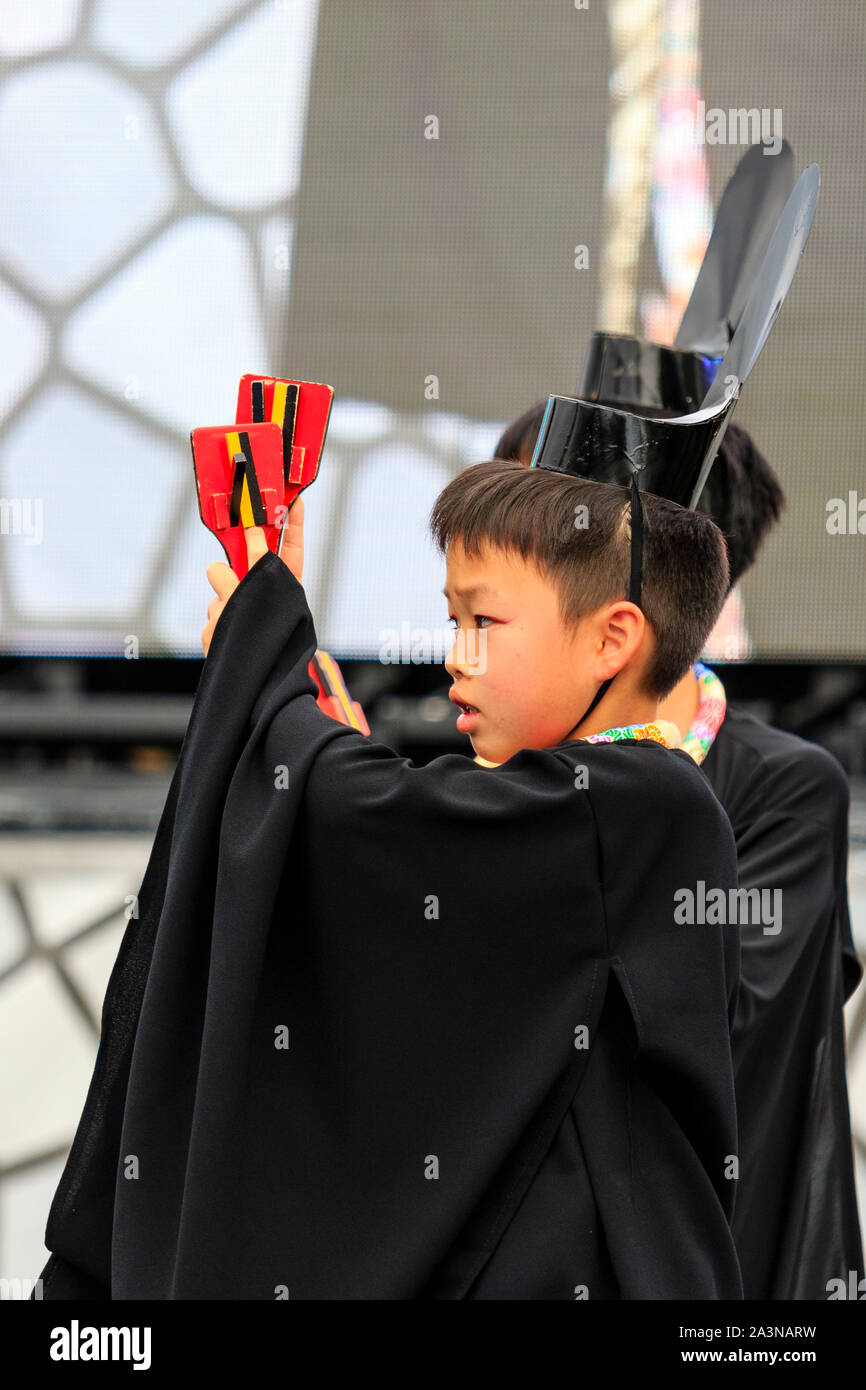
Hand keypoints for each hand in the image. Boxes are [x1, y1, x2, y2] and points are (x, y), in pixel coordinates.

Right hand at [201, 498, 304, 655]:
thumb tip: (229, 556)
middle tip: (239, 580)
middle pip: (239, 566)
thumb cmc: (271, 647)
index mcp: (286, 589)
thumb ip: (249, 572)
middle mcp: (262, 597)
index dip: (293, 524)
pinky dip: (218, 633)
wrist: (256, 691)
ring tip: (238, 630)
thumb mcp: (262, 601)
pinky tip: (228, 644)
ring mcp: (239, 614)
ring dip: (226, 611)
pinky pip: (211, 621)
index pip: (291, 549)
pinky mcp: (221, 632)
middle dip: (233, 577)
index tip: (294, 499)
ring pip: (219, 595)